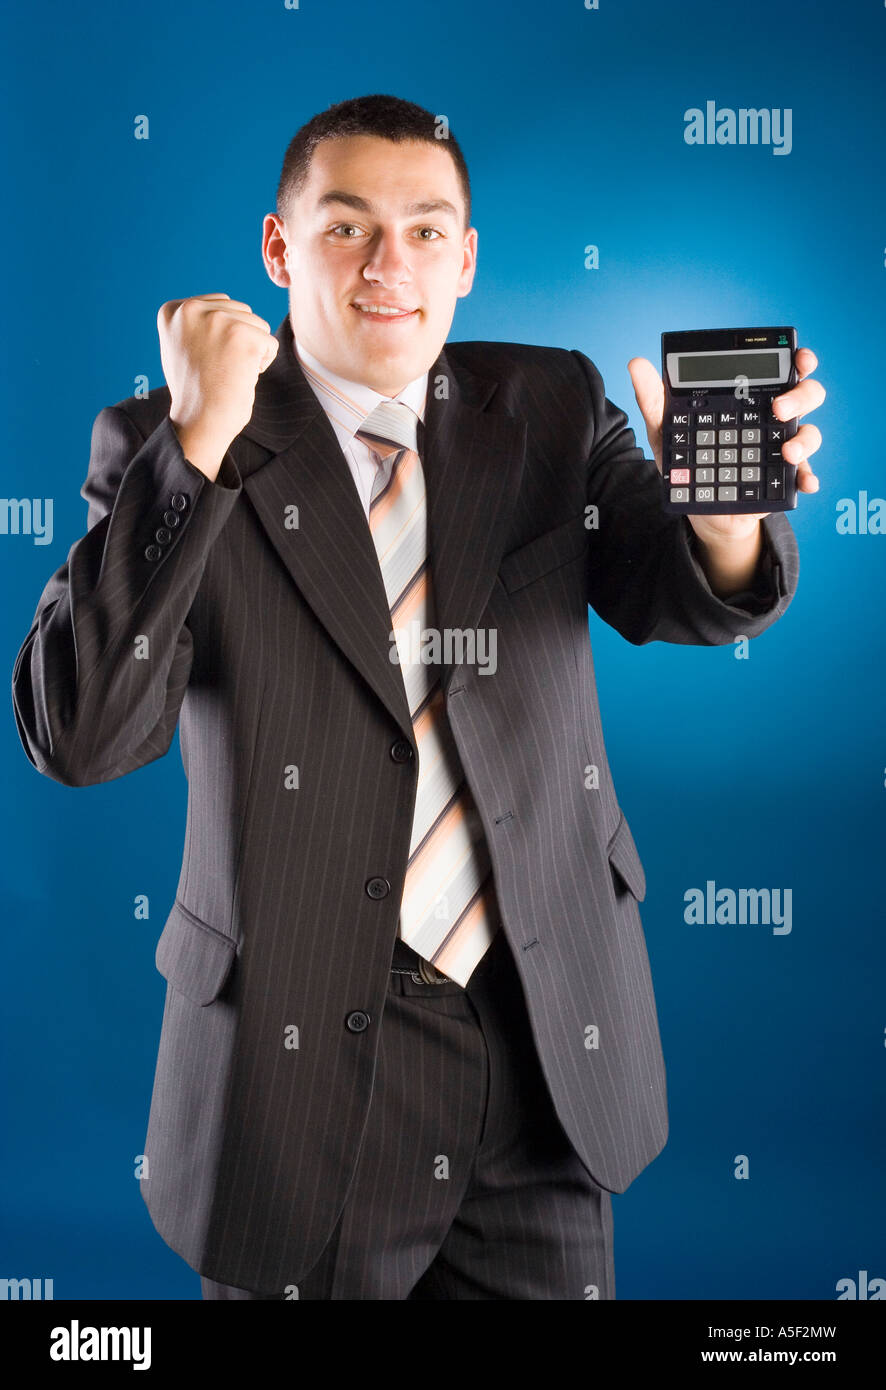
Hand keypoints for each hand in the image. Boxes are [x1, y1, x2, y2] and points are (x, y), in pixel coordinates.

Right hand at [158, 293, 278, 478]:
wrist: (200, 423)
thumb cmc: (195, 393)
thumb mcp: (182, 348)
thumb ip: (196, 324)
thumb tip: (219, 307)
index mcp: (173, 311)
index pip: (221, 305)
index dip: (222, 337)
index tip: (204, 360)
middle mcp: (191, 309)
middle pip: (241, 312)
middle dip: (238, 342)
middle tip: (218, 369)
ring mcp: (217, 320)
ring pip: (258, 326)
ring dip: (251, 353)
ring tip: (228, 373)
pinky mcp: (242, 336)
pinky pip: (270, 344)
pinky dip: (262, 365)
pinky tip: (241, 378)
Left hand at [627, 347, 824, 545]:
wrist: (699, 510)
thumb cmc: (687, 462)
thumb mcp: (667, 431)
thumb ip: (655, 399)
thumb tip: (637, 363)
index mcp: (748, 398)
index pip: (779, 369)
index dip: (797, 359)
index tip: (799, 358)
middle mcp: (772, 418)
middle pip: (806, 394)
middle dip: (800, 395)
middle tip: (778, 409)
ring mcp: (781, 446)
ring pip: (810, 431)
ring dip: (804, 439)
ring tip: (787, 452)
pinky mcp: (784, 477)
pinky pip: (805, 473)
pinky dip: (808, 477)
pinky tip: (806, 484)